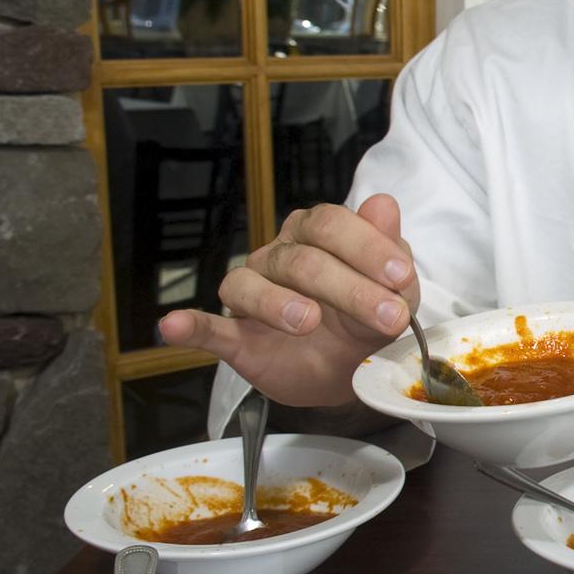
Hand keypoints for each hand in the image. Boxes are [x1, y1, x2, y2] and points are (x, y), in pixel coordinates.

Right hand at [156, 194, 417, 407]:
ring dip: (276, 303)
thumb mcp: (393, 288)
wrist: (349, 369)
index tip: (400, 277)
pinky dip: (189, 325)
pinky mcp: (234, 335)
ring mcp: (252, 293)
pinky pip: (206, 326)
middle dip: (348, 287)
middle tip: (386, 316)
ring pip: (250, 286)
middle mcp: (279, 255)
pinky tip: (173, 326)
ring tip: (307, 321)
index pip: (332, 225)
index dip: (366, 247)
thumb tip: (383, 204)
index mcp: (317, 234)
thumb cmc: (368, 315)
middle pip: (302, 259)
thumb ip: (387, 248)